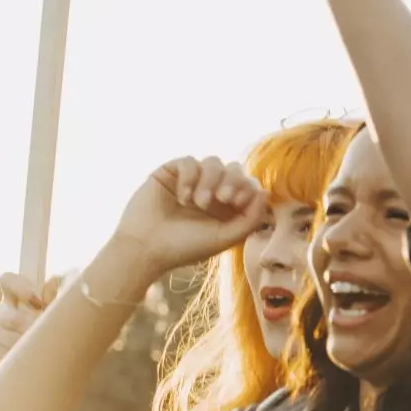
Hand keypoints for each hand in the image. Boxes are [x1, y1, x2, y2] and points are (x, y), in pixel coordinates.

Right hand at [0, 273, 60, 378]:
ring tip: (34, 351)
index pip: (8, 281)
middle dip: (22, 323)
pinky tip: (21, 362)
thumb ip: (51, 302)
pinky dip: (9, 356)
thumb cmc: (50, 345)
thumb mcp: (54, 321)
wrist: (42, 377)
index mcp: (17, 301)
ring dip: (18, 342)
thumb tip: (51, 280)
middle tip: (38, 333)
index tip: (37, 301)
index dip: (19, 286)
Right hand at [109, 157, 269, 279]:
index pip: (248, 184)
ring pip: (213, 161)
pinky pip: (188, 161)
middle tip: (223, 198)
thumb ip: (251, 218)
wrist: (145, 249)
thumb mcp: (225, 237)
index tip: (238, 203)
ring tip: (199, 203)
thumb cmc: (185, 247)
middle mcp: (210, 190)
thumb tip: (265, 192)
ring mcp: (190, 180)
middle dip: (233, 180)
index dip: (248, 187)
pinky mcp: (170, 173)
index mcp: (226, 206)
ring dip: (210, 180)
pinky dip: (189, 177)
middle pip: (234, 168)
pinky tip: (183, 197)